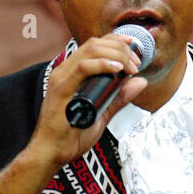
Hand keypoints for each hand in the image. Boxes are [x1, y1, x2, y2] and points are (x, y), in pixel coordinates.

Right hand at [0, 35, 146, 193]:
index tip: (135, 47)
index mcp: (72, 73)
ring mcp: (61, 78)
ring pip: (90, 50)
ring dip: (116, 54)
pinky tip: (118, 68)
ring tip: (132, 66)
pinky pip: (83, 68)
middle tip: (137, 63)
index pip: (94, 45)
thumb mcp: (103, 114)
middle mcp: (65, 71)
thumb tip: (141, 82)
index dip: (116, 41)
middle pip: (95, 44)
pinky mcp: (61, 89)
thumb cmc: (71, 135)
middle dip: (121, 48)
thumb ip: (119, 98)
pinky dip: (102, 64)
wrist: (51, 152)